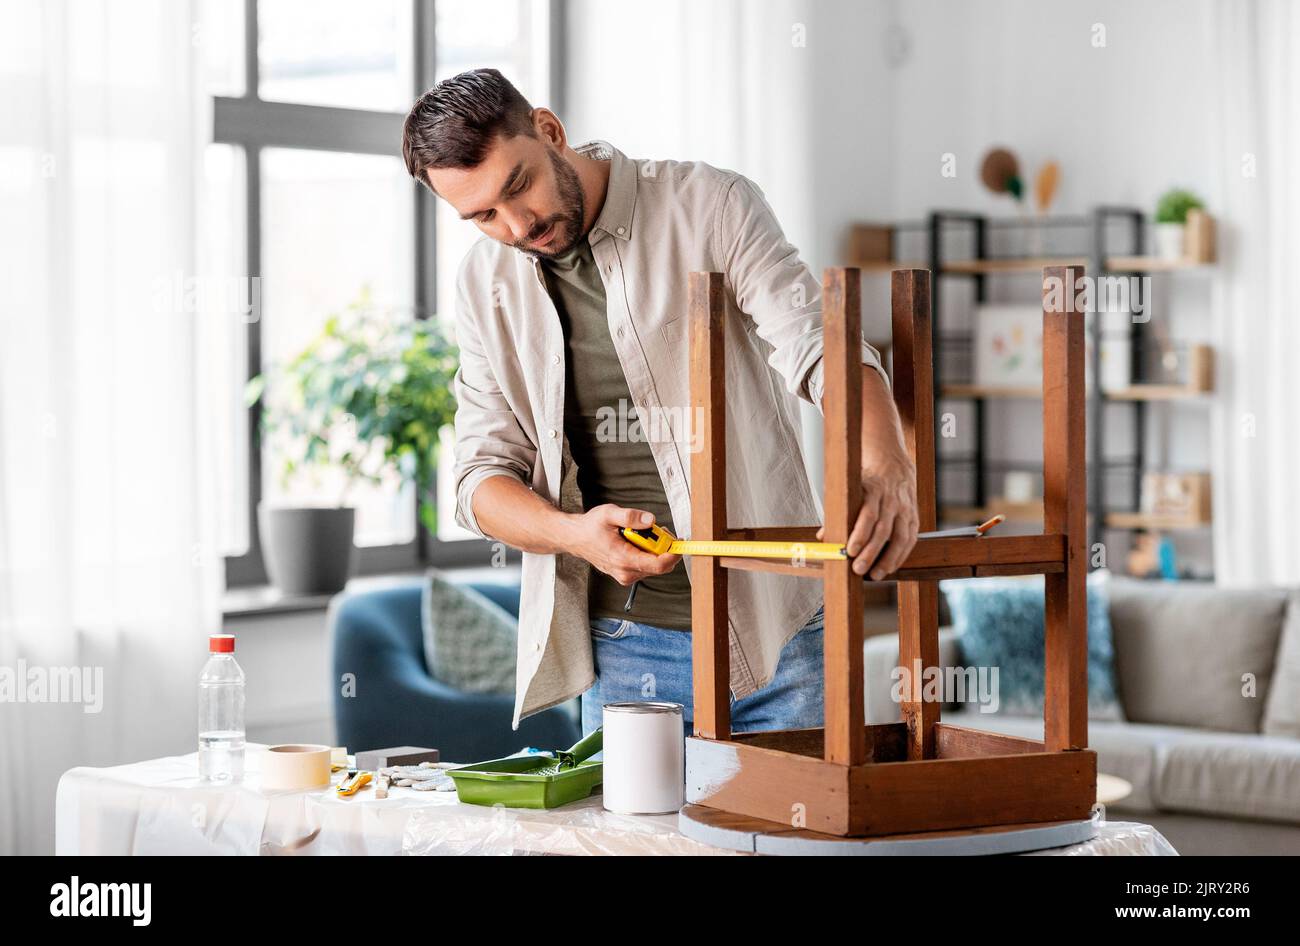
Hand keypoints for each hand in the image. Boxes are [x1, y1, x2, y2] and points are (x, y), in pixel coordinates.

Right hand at [563, 505, 681, 585]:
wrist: (576, 538)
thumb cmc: (591, 527)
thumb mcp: (609, 514)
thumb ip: (630, 516)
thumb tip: (651, 520)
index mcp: (622, 559)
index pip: (658, 565)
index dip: (673, 554)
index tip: (679, 542)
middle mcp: (625, 572)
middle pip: (660, 565)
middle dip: (664, 547)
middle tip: (656, 529)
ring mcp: (626, 576)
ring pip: (654, 566)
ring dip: (655, 550)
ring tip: (642, 534)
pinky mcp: (626, 575)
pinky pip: (647, 567)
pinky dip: (648, 554)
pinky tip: (638, 542)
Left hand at [817, 455, 918, 580]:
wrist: (894, 467)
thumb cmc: (867, 483)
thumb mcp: (851, 489)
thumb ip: (838, 512)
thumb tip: (823, 537)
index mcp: (873, 490)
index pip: (868, 514)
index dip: (860, 534)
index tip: (849, 551)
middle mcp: (892, 500)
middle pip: (883, 529)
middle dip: (871, 552)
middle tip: (858, 569)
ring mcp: (905, 509)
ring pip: (899, 537)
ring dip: (887, 559)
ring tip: (875, 575)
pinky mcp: (914, 518)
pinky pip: (910, 540)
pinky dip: (900, 556)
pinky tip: (889, 568)